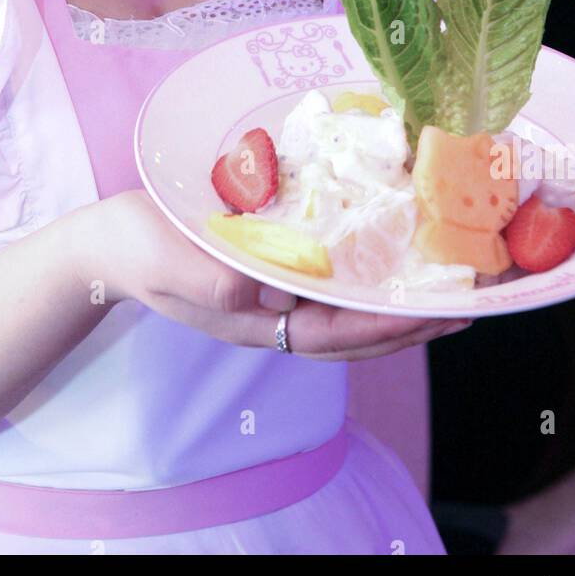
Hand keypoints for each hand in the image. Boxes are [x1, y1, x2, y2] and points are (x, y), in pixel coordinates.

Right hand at [79, 189, 468, 360]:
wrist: (109, 240)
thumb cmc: (136, 249)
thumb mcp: (166, 260)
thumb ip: (205, 277)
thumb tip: (254, 293)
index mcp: (254, 322)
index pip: (333, 335)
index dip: (385, 328)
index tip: (431, 316)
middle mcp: (274, 314)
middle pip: (354, 330)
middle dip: (409, 323)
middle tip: (464, 307)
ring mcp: (274, 294)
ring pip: (349, 308)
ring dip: (396, 300)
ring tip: (444, 287)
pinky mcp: (273, 268)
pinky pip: (331, 278)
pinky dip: (367, 271)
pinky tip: (390, 252)